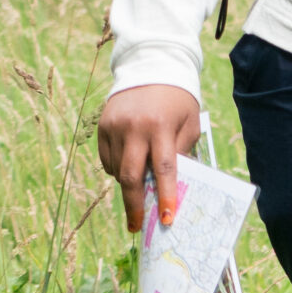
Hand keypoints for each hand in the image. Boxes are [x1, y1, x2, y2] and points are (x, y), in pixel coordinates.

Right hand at [97, 84, 200, 231]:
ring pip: (116, 171)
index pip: (164, 168)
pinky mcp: (102, 127)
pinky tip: (129, 163)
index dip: (166, 195)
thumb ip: (182, 152)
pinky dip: (117, 170)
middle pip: (131, 177)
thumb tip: (172, 186)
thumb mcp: (190, 122)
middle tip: (137, 226)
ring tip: (139, 184)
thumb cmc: (177, 99)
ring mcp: (114, 127)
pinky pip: (107, 160)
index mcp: (161, 126)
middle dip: (135, 205)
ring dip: (128, 185)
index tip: (167, 218)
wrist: (150, 66)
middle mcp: (134, 128)